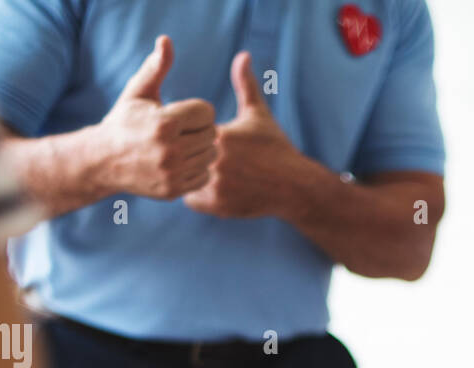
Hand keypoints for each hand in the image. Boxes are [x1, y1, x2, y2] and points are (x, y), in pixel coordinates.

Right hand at [96, 35, 216, 199]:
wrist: (103, 161)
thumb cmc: (124, 122)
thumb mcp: (138, 92)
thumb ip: (156, 68)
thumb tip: (166, 41)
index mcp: (164, 123)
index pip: (207, 112)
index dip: (198, 110)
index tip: (185, 112)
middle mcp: (169, 150)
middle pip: (212, 134)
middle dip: (201, 128)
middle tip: (186, 129)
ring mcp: (172, 173)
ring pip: (211, 155)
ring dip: (202, 148)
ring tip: (185, 144)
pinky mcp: (173, 190)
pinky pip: (205, 176)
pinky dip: (198, 168)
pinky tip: (183, 161)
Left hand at [183, 52, 307, 218]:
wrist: (293, 186)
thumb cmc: (275, 148)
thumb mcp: (259, 114)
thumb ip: (245, 84)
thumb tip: (242, 55)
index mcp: (220, 135)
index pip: (184, 131)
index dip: (186, 133)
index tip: (191, 135)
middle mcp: (215, 160)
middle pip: (180, 155)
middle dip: (182, 155)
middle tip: (186, 155)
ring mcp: (216, 184)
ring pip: (182, 179)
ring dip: (186, 176)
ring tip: (198, 172)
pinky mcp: (218, 205)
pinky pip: (191, 200)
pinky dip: (197, 196)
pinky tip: (208, 187)